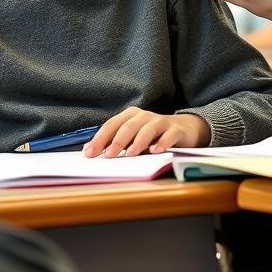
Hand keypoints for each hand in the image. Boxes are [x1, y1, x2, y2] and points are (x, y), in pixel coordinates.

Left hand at [82, 107, 210, 157]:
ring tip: (130, 154)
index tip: (90, 153)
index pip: (112, 125)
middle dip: (117, 140)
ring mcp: (161, 122)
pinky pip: (169, 135)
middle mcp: (144, 116)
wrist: (184, 129)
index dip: (100, 138)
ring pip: (148, 129)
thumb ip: (112, 141)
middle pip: (128, 125)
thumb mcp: (132, 136)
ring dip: (138, 141)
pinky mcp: (176, 130)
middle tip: (109, 155)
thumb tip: (88, 150)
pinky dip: (163, 142)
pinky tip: (156, 150)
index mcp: (130, 116)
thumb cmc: (152, 135)